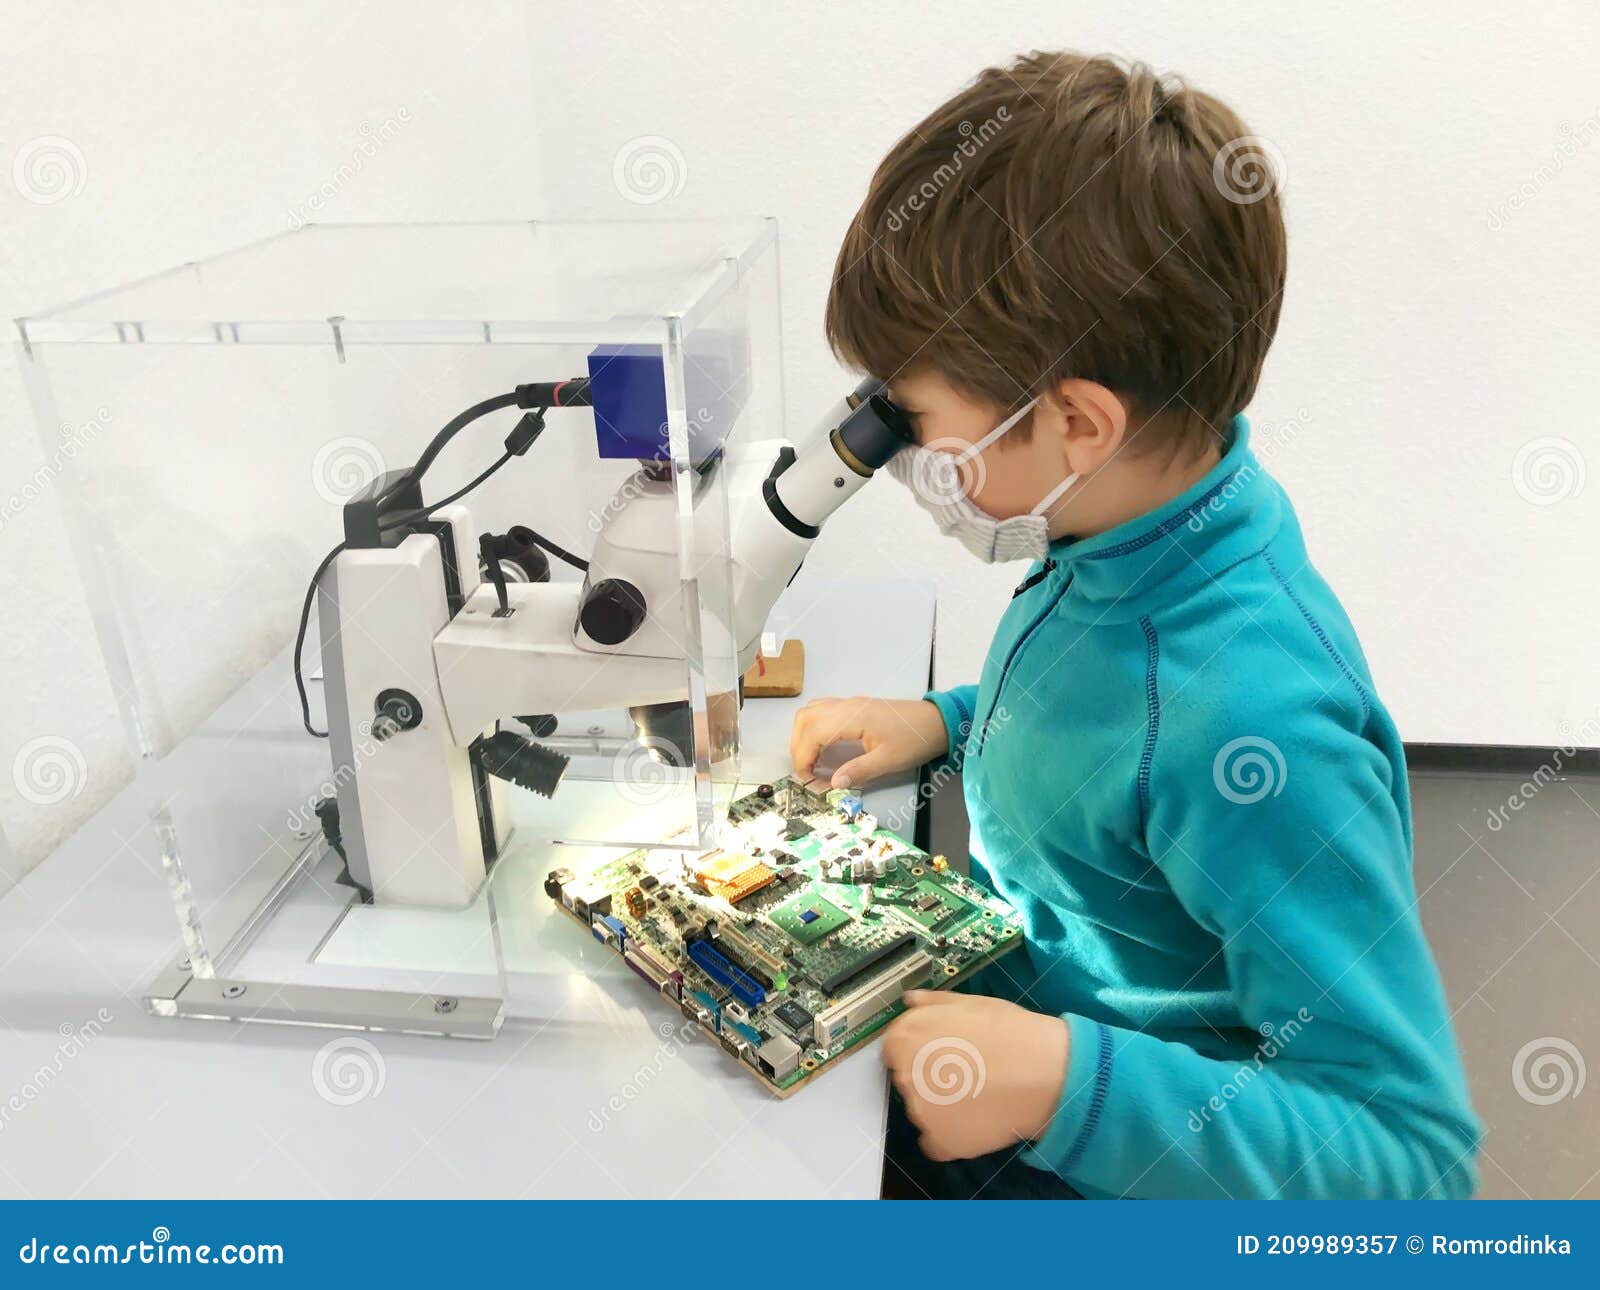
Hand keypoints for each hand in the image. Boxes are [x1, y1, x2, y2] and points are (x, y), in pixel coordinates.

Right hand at [789, 696, 948, 787]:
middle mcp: (846, 706)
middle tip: (805, 771)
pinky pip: (823, 710)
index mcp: (852, 717)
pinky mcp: (855, 706)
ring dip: (803, 734)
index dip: (802, 756)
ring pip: (811, 712)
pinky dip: (814, 727)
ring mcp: (850, 704)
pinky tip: (823, 745)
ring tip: (810, 759)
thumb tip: (833, 783)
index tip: (806, 778)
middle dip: (797, 746)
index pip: (812, 732)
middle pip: (805, 719)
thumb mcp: (888, 761)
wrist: (937, 721)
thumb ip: (858, 771)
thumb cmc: (914, 740)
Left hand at [882, 991, 1069, 1161]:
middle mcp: (904, 1075)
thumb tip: (910, 1001)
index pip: (894, 1050)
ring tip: (980, 1096)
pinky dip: (952, 1138)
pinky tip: (978, 1121)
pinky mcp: (940, 1141)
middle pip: (908, 1080)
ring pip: (923, 1112)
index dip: (920, 1051)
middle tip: (966, 1073)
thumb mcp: (968, 1003)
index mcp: (904, 1038)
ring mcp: (920, 1112)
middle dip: (930, 1078)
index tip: (944, 1054)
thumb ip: (932, 1003)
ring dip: (942, 1108)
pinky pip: (936, 1143)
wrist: (1042, 1071)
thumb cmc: (1008, 1030)